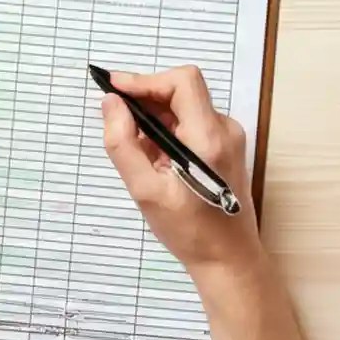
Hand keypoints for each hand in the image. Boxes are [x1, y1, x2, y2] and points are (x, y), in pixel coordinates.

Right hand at [100, 65, 261, 271]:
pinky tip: (155, 161)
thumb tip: (111, 104)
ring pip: (184, 108)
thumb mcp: (145, 191)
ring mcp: (228, 138)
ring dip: (155, 120)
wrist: (229, 260)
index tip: (115, 89)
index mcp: (208, 138)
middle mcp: (224, 130)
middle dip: (145, 101)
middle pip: (181, 92)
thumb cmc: (190, 231)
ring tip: (138, 153)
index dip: (145, 80)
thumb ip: (123, 143)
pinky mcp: (225, 148)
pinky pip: (191, 124)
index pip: (182, 82)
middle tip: (118, 123)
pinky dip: (168, 133)